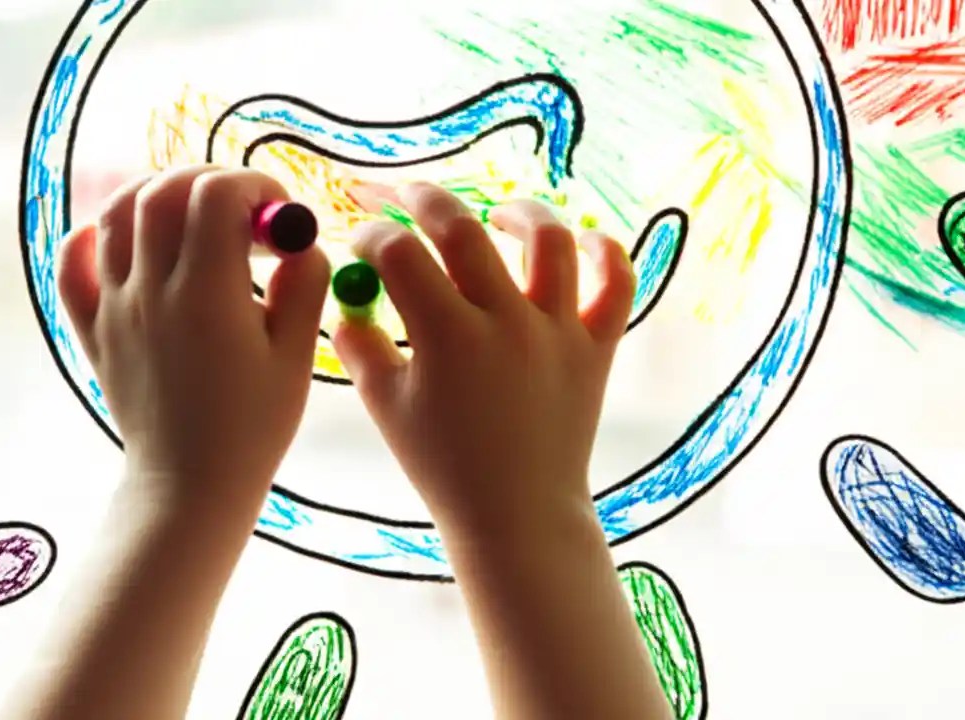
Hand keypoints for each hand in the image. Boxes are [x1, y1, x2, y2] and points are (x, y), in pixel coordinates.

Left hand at [56, 166, 329, 506]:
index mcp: (206, 295)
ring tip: (193, 215)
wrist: (189, 484)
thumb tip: (300, 239)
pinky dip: (94, 235)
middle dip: (208, 181)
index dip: (254, 186)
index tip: (280, 214)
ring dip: (157, 195)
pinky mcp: (92, 329)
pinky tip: (125, 240)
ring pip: (116, 214)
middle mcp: (150, 290)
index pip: (215, 195)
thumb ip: (304, 287)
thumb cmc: (252, 426)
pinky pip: (73, 263)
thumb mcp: (296, 358)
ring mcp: (113, 307)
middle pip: (162, 192)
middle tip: (243, 212)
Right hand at [332, 182, 634, 537]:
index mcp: (447, 337)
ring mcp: (558, 332)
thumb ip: (359, 346)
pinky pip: (617, 283)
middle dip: (425, 199)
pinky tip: (580, 240)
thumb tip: (347, 300)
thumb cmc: (445, 467)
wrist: (517, 515)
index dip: (373, 236)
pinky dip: (605, 251)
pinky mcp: (597, 348)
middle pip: (463, 229)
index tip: (364, 238)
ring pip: (549, 240)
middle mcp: (506, 322)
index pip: (399, 254)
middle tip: (408, 195)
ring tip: (496, 214)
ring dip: (516, 211)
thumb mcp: (386, 408)